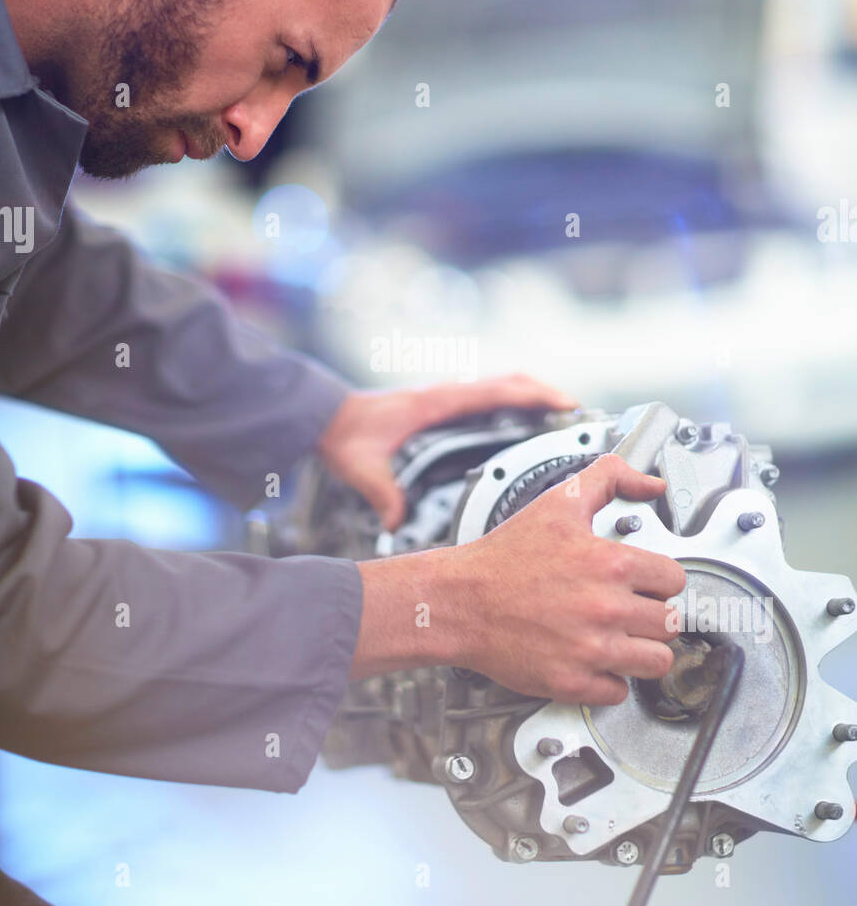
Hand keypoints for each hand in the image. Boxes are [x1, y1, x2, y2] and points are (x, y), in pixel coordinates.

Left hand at [317, 374, 578, 529]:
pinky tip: (524, 426)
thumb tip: (396, 521)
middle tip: (579, 413)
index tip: (567, 403)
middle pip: (510, 384)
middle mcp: (447, 394)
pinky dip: (512, 404)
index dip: (536, 394)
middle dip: (547, 395)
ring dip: (532, 397)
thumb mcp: (364, 466)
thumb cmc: (346, 433)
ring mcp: (447, 398)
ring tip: (563, 418)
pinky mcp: (444, 406)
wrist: (326, 416)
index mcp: (438, 402)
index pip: (498, 390)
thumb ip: (381, 494)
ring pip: (501, 387)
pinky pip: (488, 398)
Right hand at [450, 453, 686, 703]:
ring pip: (657, 662)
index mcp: (610, 565)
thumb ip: (610, 479)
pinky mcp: (572, 682)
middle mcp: (606, 609)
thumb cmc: (504, 558)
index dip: (660, 580)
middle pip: (671, 623)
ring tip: (620, 639)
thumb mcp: (559, 503)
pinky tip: (593, 661)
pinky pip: (619, 692)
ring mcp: (591, 650)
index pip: (674, 580)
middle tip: (630, 611)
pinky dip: (609, 681)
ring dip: (642, 652)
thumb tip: (650, 484)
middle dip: (652, 615)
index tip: (645, 584)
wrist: (459, 601)